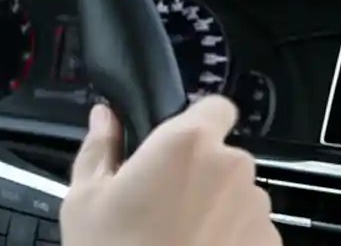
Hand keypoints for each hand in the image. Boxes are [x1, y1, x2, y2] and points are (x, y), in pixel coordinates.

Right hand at [61, 96, 280, 245]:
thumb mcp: (84, 201)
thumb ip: (100, 148)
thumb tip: (105, 119)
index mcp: (187, 143)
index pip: (216, 107)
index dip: (199, 123)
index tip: (177, 148)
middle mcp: (231, 168)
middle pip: (224, 156)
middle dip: (201, 174)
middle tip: (164, 205)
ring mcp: (256, 210)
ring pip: (237, 196)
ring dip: (217, 208)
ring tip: (179, 239)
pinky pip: (250, 231)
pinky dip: (231, 241)